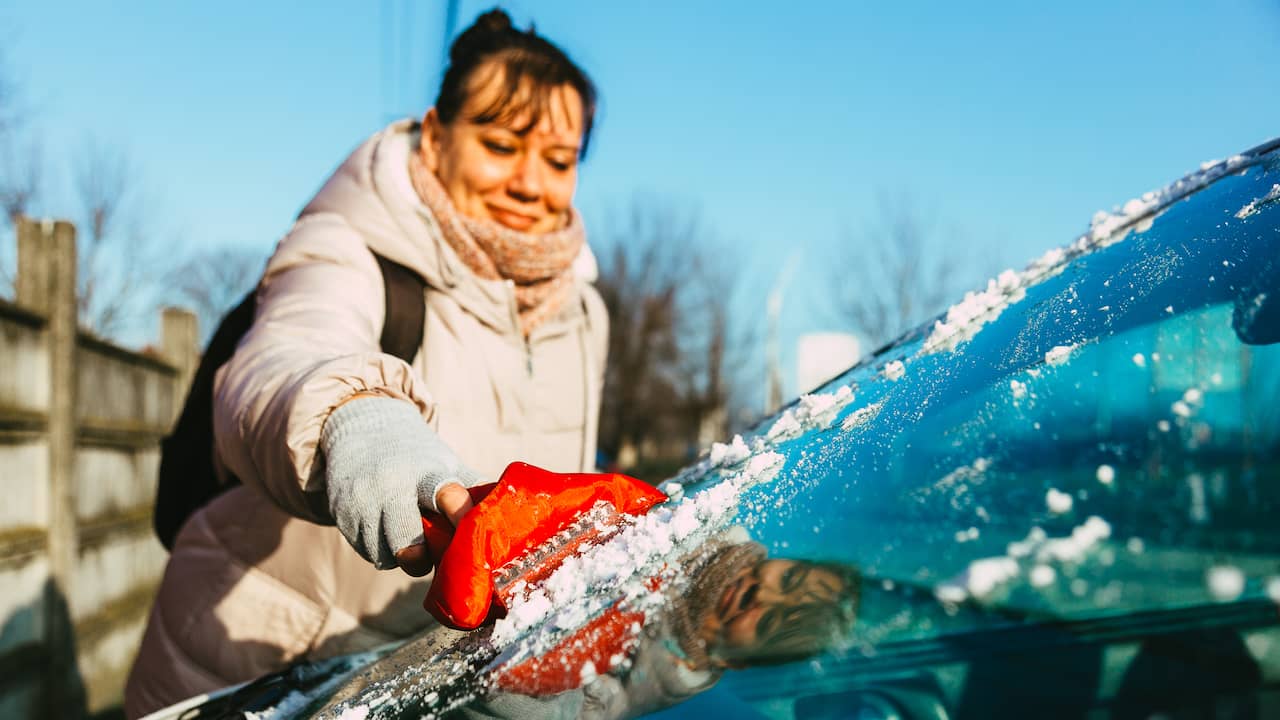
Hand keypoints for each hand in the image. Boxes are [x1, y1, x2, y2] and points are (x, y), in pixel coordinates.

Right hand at [319, 396, 486, 573]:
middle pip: (408, 543)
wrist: (362, 427)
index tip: (468, 530)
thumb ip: (472, 489)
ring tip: (408, 535)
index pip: (446, 496)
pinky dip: (380, 550)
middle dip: (421, 557)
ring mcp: (364, 502)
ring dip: (400, 555)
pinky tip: (386, 531)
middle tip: (429, 555)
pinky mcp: (343, 514)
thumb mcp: (444, 463)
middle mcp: (392, 486)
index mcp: (427, 472)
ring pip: (386, 554)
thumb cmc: (415, 455)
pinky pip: (367, 552)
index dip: (459, 515)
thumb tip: (511, 517)